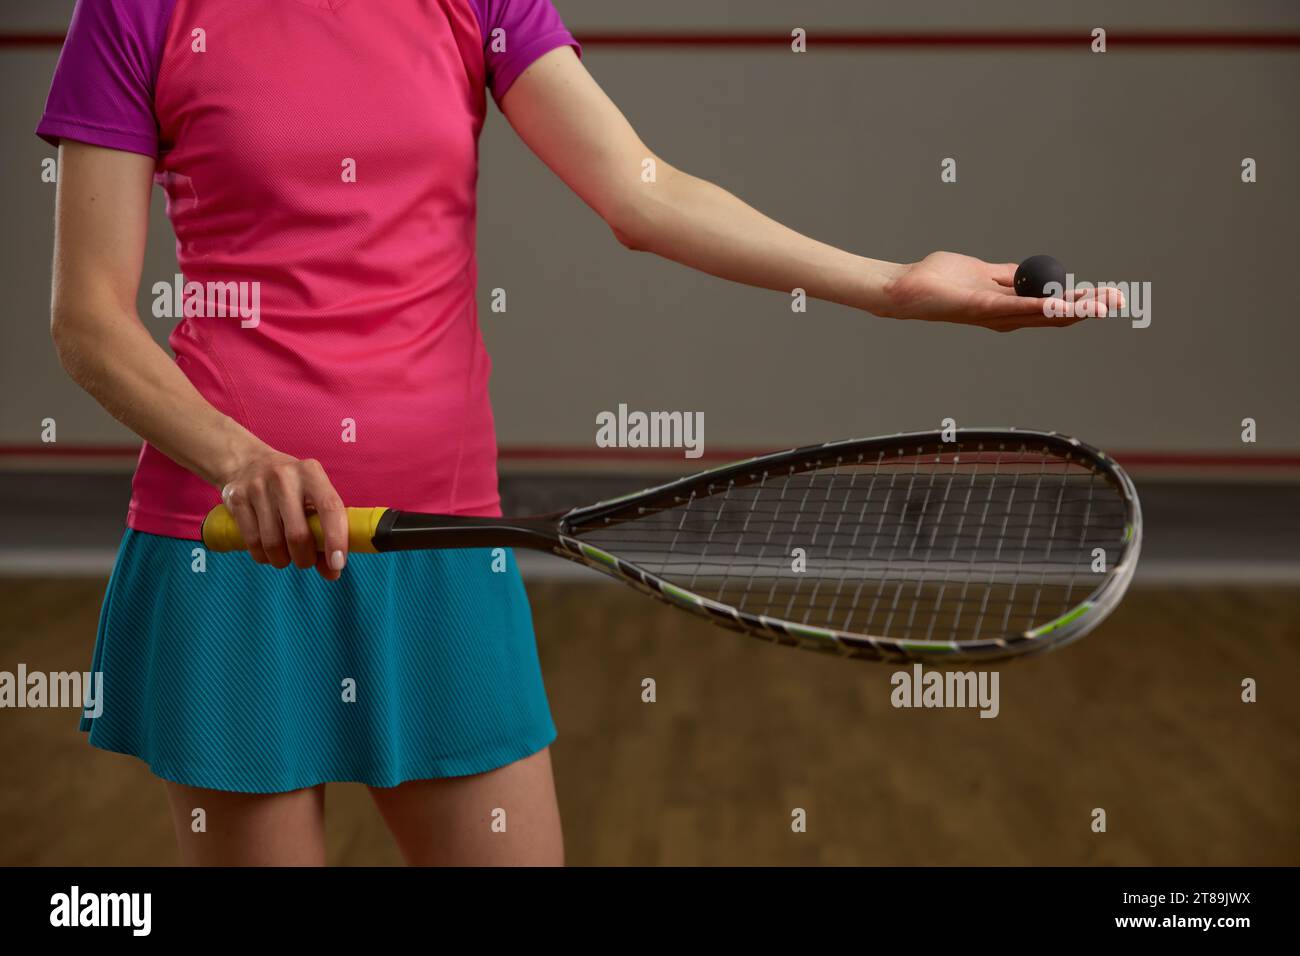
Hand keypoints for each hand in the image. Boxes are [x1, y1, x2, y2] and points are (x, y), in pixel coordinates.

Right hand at [217, 451, 348, 579]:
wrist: (246, 462)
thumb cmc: (290, 488)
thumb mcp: (311, 498)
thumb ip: (325, 532)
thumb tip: (333, 572)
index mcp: (311, 473)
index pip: (330, 507)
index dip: (336, 539)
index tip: (338, 563)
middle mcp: (285, 477)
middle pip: (298, 534)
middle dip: (304, 558)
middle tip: (305, 561)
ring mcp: (258, 486)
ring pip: (273, 542)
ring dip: (282, 560)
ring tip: (285, 557)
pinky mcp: (236, 498)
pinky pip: (251, 541)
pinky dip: (262, 556)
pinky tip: (267, 553)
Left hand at [883, 251, 1123, 331]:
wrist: (907, 288)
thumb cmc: (938, 281)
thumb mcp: (980, 274)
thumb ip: (1004, 276)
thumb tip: (1025, 272)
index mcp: (1008, 307)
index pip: (1053, 307)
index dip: (1082, 303)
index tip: (1109, 295)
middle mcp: (1005, 317)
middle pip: (1056, 314)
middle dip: (1090, 307)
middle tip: (1119, 301)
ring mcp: (995, 314)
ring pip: (1043, 313)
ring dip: (1076, 308)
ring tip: (1103, 303)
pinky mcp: (981, 308)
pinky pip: (1017, 307)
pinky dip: (1042, 305)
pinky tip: (1064, 303)